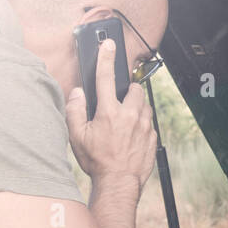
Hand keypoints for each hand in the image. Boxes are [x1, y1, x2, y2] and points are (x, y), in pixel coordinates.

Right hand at [66, 38, 157, 182]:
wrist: (119, 183)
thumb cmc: (96, 161)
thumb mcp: (77, 137)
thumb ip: (74, 110)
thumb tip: (77, 93)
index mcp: (109, 112)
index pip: (106, 77)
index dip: (106, 57)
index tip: (109, 44)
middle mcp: (129, 115)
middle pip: (134, 89)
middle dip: (127, 91)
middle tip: (118, 104)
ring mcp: (144, 126)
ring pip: (144, 105)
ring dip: (136, 108)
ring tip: (124, 122)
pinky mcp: (153, 137)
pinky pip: (149, 123)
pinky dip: (141, 124)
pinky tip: (131, 136)